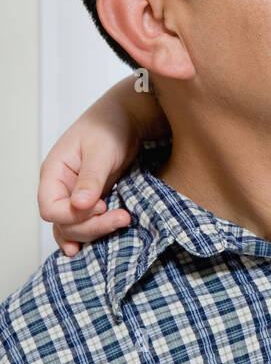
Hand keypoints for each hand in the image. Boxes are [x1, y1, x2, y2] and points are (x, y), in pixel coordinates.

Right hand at [38, 76, 168, 255]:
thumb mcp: (101, 151)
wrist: (128, 119)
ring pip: (74, 227)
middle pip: (63, 223)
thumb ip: (90, 179)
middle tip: (121, 217)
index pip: (50, 208)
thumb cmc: (110, 127)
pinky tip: (99, 244)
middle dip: (91, 225)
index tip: (101, 205)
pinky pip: (85, 223)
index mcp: (54, 172)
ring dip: (96, 231)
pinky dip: (92, 232)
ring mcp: (75, 195)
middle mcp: (60, 187)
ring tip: (123, 220)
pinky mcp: (91, 200)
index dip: (73, 215)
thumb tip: (78, 205)